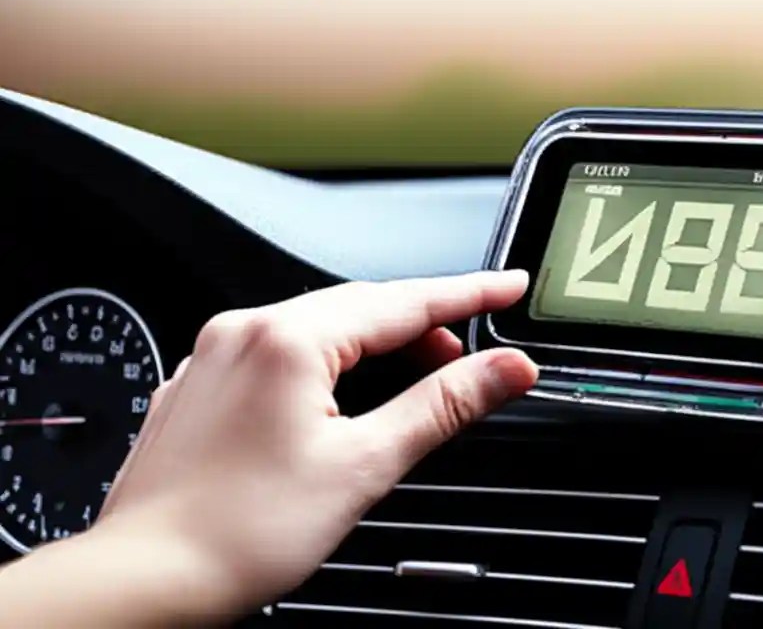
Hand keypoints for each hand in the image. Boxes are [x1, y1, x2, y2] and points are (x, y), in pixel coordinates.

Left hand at [92, 271, 537, 621]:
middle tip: (474, 356)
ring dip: (374, 347)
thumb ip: (443, 406)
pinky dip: (326, 367)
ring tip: (418, 382)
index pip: (403, 300)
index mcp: (287, 339)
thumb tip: (505, 369)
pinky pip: (278, 355)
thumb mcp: (365, 465)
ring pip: (317, 331)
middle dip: (423, 326)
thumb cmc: (237, 533)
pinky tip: (343, 400)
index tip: (508, 288)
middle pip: (359, 309)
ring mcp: (213, 358)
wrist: (144, 583)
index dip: (467, 295)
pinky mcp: (199, 389)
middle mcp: (243, 333)